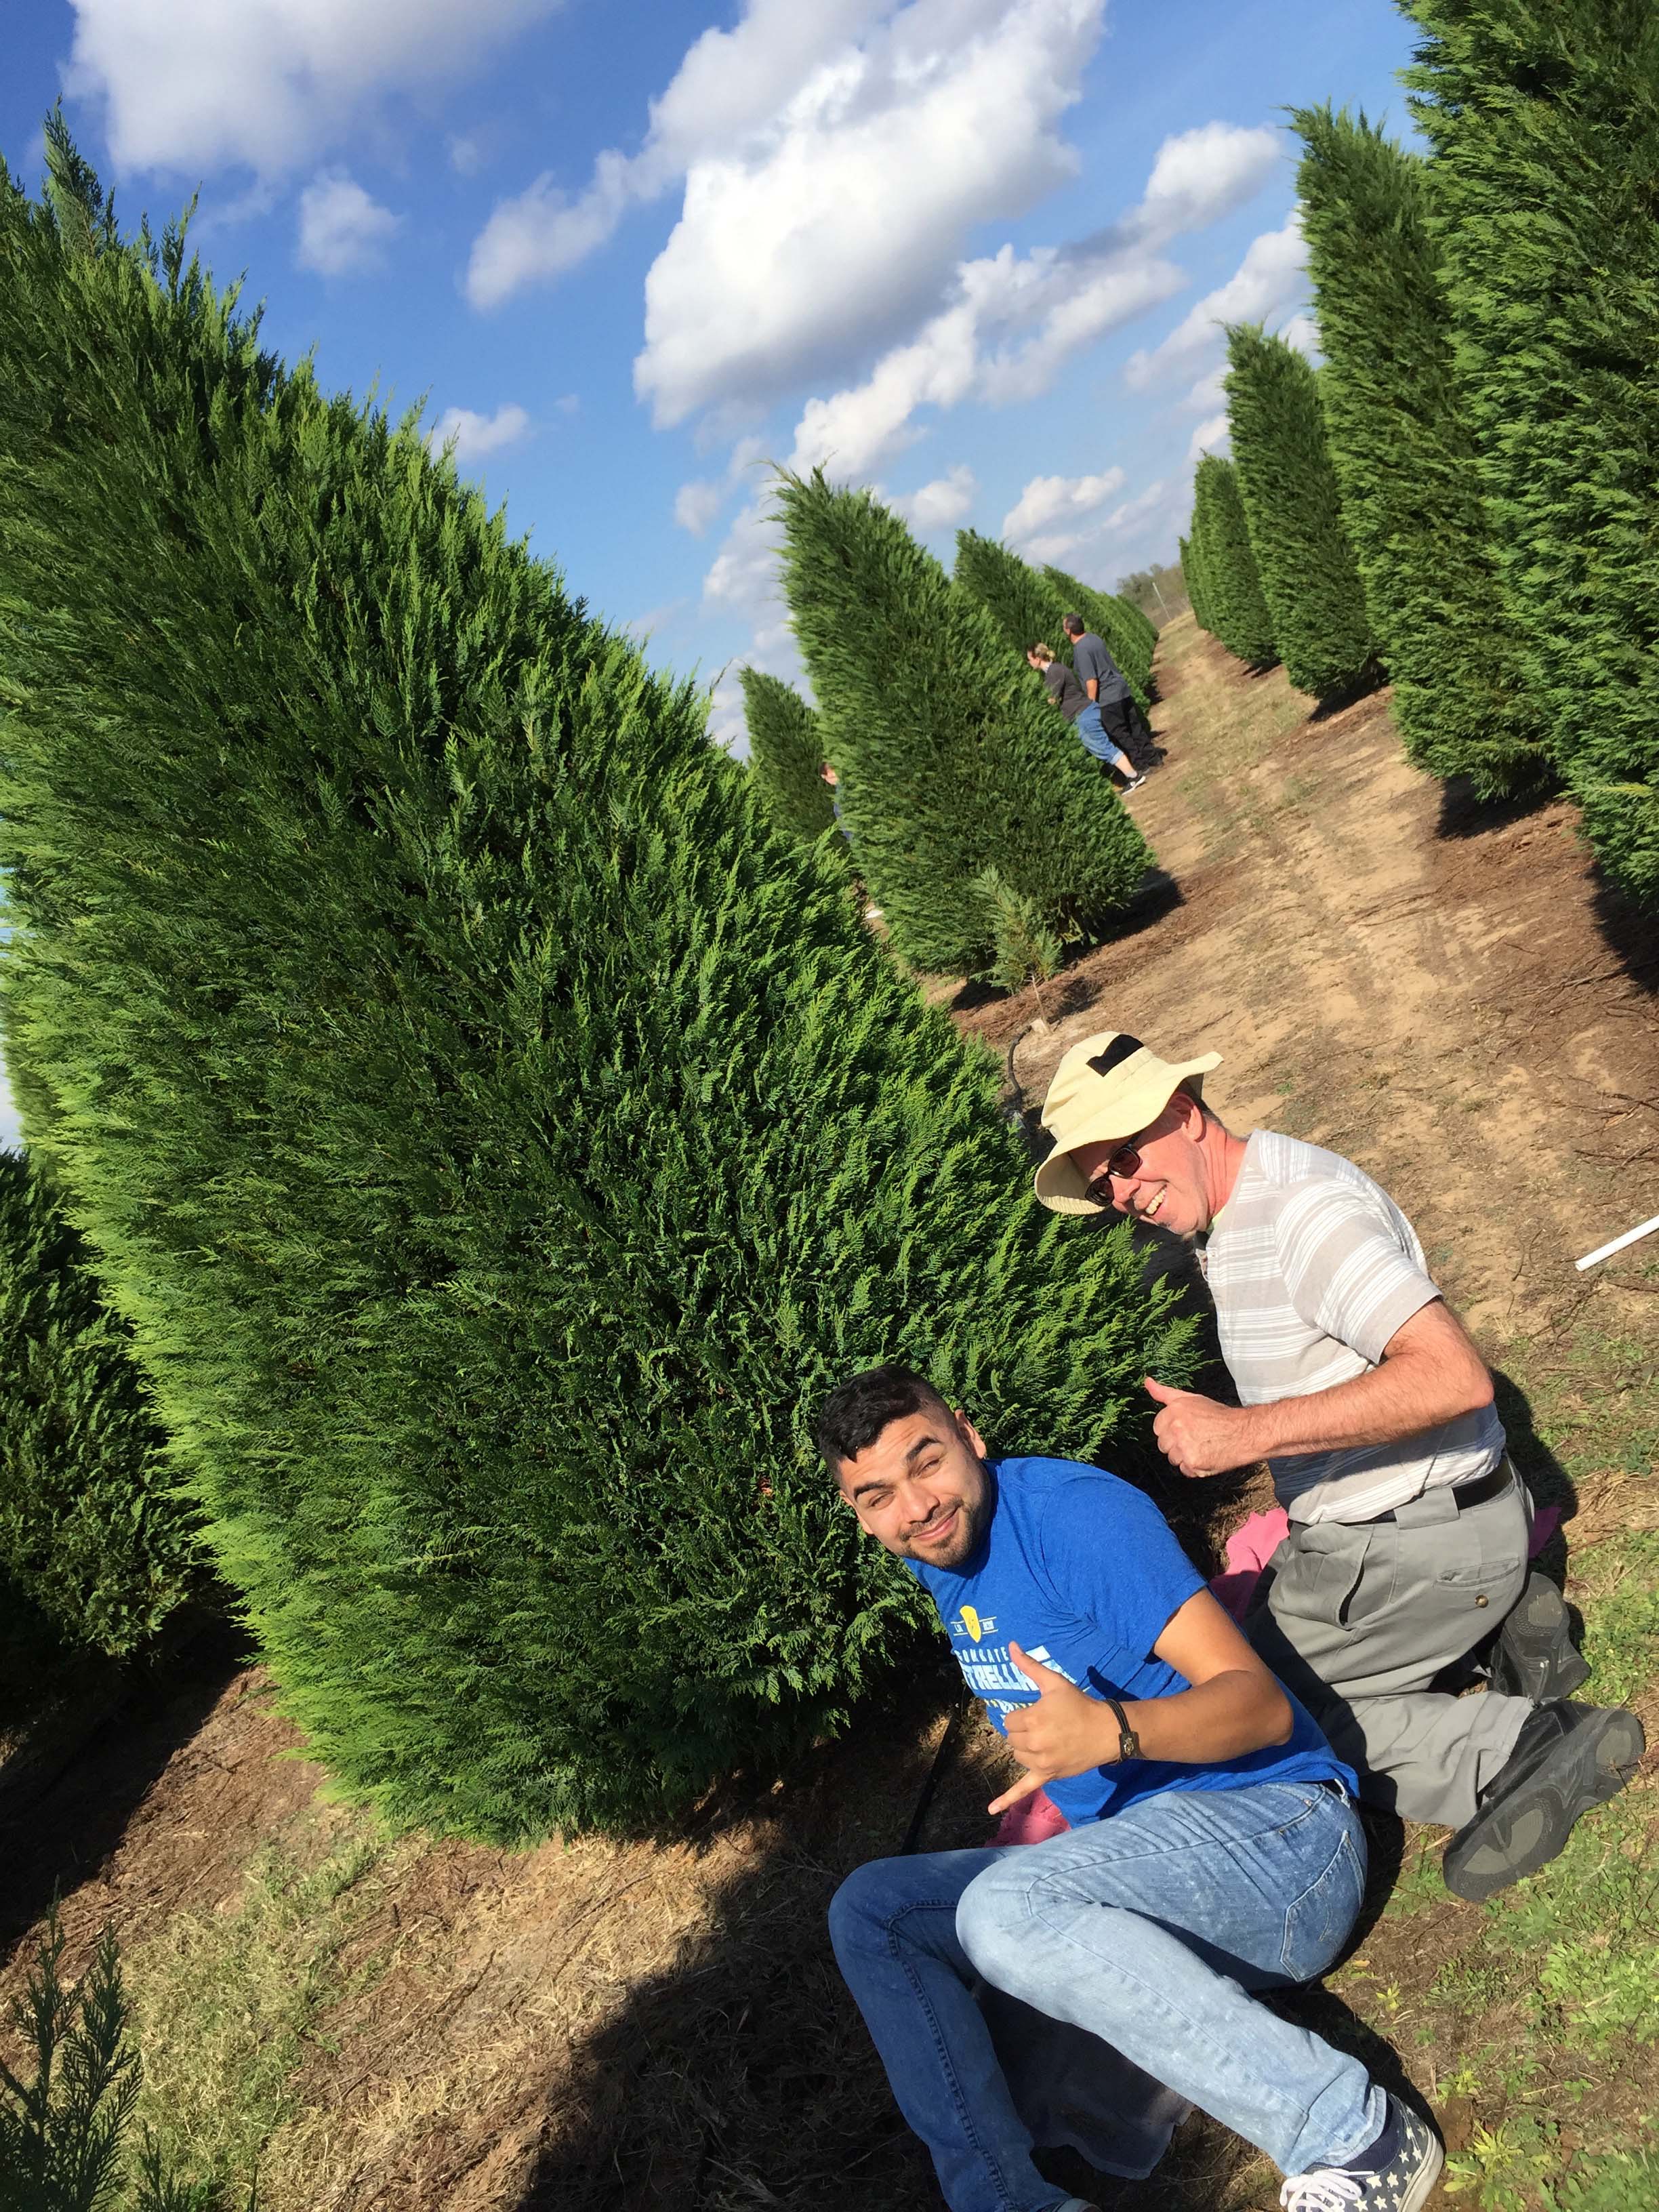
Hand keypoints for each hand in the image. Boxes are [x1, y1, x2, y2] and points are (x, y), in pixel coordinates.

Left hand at [987, 1643, 1120, 1814]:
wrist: (1105, 1731)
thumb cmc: (1078, 1704)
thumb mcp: (1053, 1683)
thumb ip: (1029, 1666)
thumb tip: (1011, 1646)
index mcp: (1033, 1719)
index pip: (1010, 1721)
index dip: (1022, 1716)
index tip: (1039, 1713)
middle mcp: (1034, 1743)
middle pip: (1012, 1739)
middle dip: (1023, 1732)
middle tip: (1044, 1726)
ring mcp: (1041, 1762)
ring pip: (1018, 1757)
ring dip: (1025, 1750)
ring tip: (1045, 1740)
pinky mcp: (1048, 1776)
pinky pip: (1023, 1789)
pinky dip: (1006, 1800)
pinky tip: (991, 1810)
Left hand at [1144, 1377, 1257, 1478]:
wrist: (1244, 1432)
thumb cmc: (1219, 1416)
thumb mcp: (1191, 1398)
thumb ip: (1165, 1392)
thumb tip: (1147, 1382)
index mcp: (1173, 1411)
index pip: (1158, 1428)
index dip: (1172, 1430)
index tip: (1187, 1429)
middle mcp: (1175, 1428)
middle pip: (1163, 1445)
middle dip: (1176, 1444)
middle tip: (1197, 1438)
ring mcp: (1183, 1446)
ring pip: (1172, 1459)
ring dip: (1185, 1457)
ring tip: (1203, 1447)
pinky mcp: (1192, 1463)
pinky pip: (1185, 1470)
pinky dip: (1195, 1468)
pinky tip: (1207, 1457)